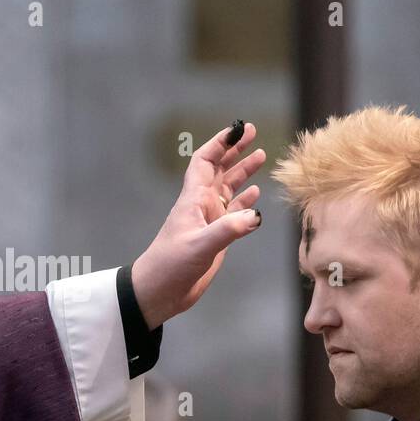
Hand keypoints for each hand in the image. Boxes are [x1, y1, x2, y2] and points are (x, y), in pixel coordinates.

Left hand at [131, 122, 265, 327]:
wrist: (159, 292)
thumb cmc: (170, 266)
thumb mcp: (200, 246)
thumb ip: (228, 230)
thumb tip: (255, 214)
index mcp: (193, 200)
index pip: (205, 161)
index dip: (220, 143)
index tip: (238, 128)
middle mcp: (201, 205)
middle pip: (219, 169)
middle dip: (234, 150)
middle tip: (253, 133)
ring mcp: (208, 221)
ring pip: (228, 189)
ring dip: (243, 173)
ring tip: (260, 156)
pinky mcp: (214, 237)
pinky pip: (232, 213)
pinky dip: (244, 202)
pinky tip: (255, 194)